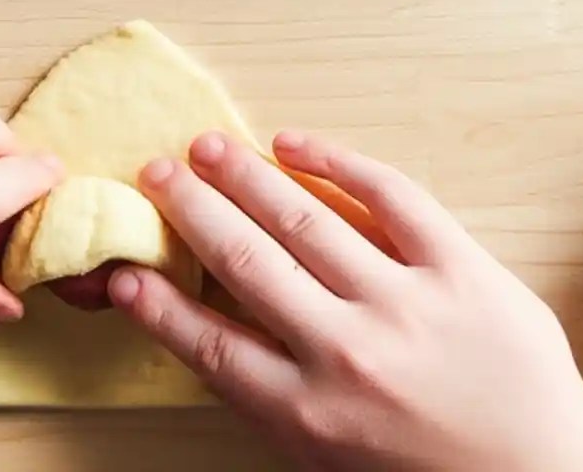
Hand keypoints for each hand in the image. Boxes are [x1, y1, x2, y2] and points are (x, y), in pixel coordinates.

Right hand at [110, 131, 582, 471]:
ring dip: (244, 175)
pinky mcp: (461, 268)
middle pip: (244, 261)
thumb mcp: (335, 457)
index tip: (122, 271)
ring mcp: (406, 304)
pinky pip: (390, 197)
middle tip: (154, 173)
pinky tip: (294, 142)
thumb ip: (281, 396)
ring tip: (207, 146)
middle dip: (190, 210)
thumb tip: (227, 332)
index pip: (209, 343)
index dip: (156, 303)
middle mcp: (346, 353)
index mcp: (308, 411)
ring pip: (304, 218)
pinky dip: (335, 161)